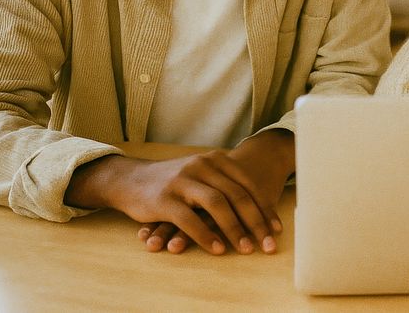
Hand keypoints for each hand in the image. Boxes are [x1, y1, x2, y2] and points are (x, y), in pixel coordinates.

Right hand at [66, 129, 293, 255]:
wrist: (132, 179)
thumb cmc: (177, 181)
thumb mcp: (204, 174)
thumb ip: (227, 185)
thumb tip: (261, 208)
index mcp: (216, 159)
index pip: (247, 184)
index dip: (264, 208)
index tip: (276, 229)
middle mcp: (202, 165)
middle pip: (236, 195)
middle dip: (255, 222)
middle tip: (267, 244)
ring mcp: (183, 180)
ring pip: (216, 205)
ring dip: (234, 229)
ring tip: (246, 249)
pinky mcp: (164, 199)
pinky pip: (189, 219)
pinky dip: (205, 235)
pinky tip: (216, 250)